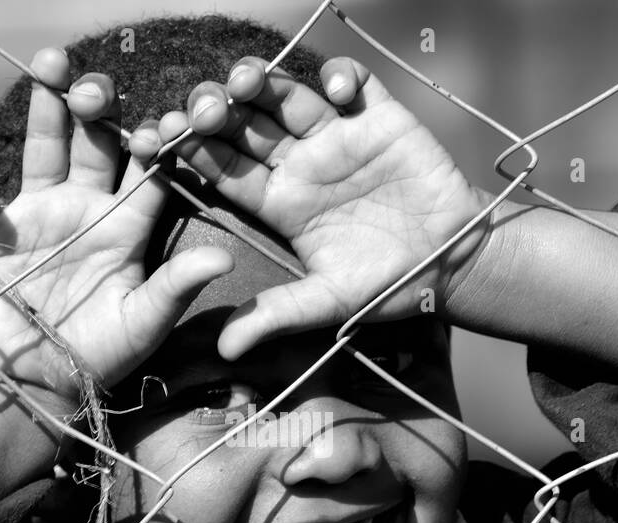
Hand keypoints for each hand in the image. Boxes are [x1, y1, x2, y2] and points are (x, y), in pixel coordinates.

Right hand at [0, 48, 234, 400]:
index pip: (148, 172)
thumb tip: (223, 259)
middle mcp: (89, 209)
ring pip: (46, 150)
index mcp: (130, 226)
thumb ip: (176, 288)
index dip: (155, 144)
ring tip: (48, 67)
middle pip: (96, 143)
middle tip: (96, 87)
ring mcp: (42, 215)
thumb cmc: (103, 354)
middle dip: (99, 108)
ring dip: (46, 110)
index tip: (159, 127)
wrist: (44, 382)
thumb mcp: (144, 323)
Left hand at [136, 56, 497, 358]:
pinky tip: (333, 91)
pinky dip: (340, 77)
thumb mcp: (328, 304)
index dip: (193, 151)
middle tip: (204, 106)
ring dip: (264, 81)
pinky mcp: (381, 119)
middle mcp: (301, 165)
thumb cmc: (388, 286)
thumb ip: (276, 316)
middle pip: (247, 125)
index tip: (165, 138)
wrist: (452, 265)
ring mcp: (339, 138)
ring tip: (247, 79)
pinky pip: (355, 84)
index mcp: (280, 203)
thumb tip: (224, 349)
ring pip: (289, 96)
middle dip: (219, 109)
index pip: (225, 169)